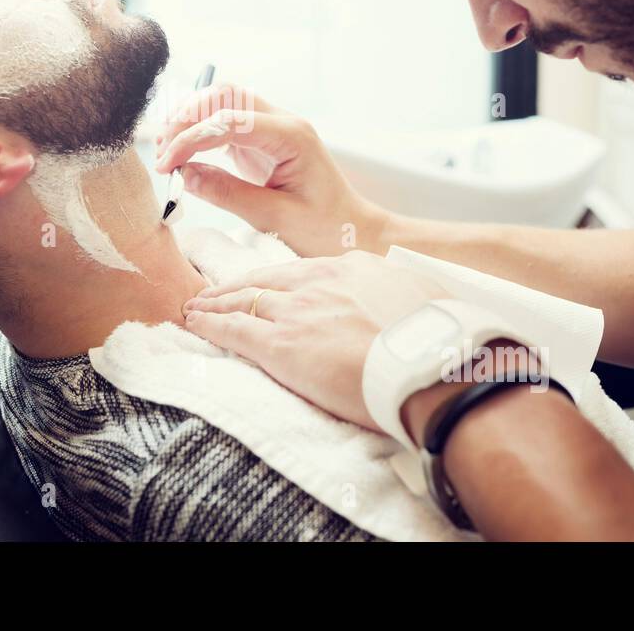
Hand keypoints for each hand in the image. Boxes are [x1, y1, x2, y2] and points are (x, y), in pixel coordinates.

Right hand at [154, 83, 388, 256]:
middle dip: (186, 117)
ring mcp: (272, 129)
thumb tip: (183, 175)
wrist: (354, 233)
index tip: (165, 164)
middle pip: (224, 96)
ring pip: (223, 102)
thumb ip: (227, 194)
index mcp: (291, 137)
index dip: (191, 138)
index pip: (229, 121)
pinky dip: (200, 133)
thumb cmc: (325, 229)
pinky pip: (225, 124)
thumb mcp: (274, 218)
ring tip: (164, 150)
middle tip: (160, 151)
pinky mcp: (262, 142)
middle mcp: (282, 123)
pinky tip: (181, 154)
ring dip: (190, 120)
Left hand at [182, 250, 446, 430]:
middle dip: (234, 286)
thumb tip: (409, 305)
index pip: (300, 271)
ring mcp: (297, 311)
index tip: (264, 286)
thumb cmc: (439, 340)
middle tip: (211, 292)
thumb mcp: (425, 299)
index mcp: (352, 269)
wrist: (431, 364)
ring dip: (214, 304)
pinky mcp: (281, 345)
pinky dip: (209, 324)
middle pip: (264, 280)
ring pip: (242, 300)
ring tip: (195, 308)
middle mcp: (318, 283)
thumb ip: (403, 297)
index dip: (276, 281)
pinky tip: (193, 323)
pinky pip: (233, 329)